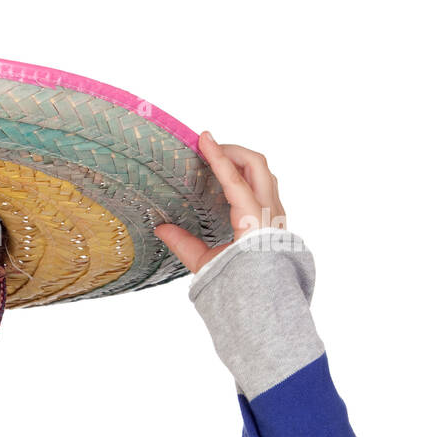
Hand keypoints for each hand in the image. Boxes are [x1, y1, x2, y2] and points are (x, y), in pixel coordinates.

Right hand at [153, 131, 286, 274]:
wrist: (266, 299)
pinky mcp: (276, 216)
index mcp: (252, 221)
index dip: (218, 157)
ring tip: (218, 161)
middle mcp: (269, 212)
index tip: (204, 137)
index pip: (235, 180)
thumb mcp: (206, 264)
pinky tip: (230, 181)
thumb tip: (161, 228)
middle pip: (256, 164)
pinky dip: (247, 175)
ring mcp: (276, 212)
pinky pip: (264, 184)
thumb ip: (184, 244)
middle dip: (232, 150)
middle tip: (209, 148)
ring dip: (241, 161)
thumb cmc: (239, 282)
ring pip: (263, 172)